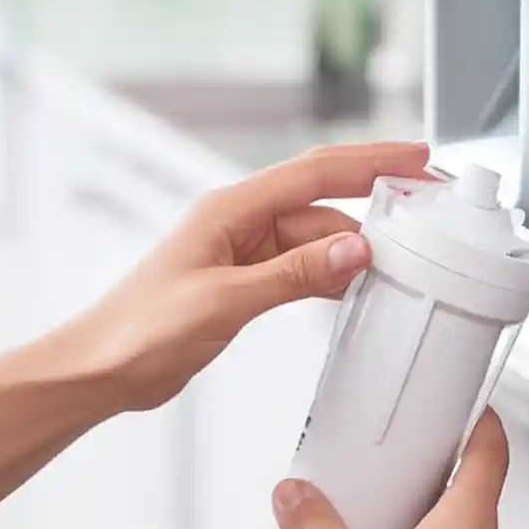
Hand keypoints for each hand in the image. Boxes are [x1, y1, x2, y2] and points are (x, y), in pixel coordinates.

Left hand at [53, 141, 431, 411]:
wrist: (101, 369)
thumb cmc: (139, 329)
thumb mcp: (224, 300)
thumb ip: (294, 274)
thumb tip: (354, 248)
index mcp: (230, 209)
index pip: (315, 172)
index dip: (370, 161)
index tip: (415, 158)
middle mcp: (241, 222)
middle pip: (322, 196)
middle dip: (376, 190)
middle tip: (428, 193)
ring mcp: (244, 251)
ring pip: (317, 236)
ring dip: (356, 242)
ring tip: (404, 252)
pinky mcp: (245, 281)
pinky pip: (303, 266)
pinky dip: (333, 272)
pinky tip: (359, 284)